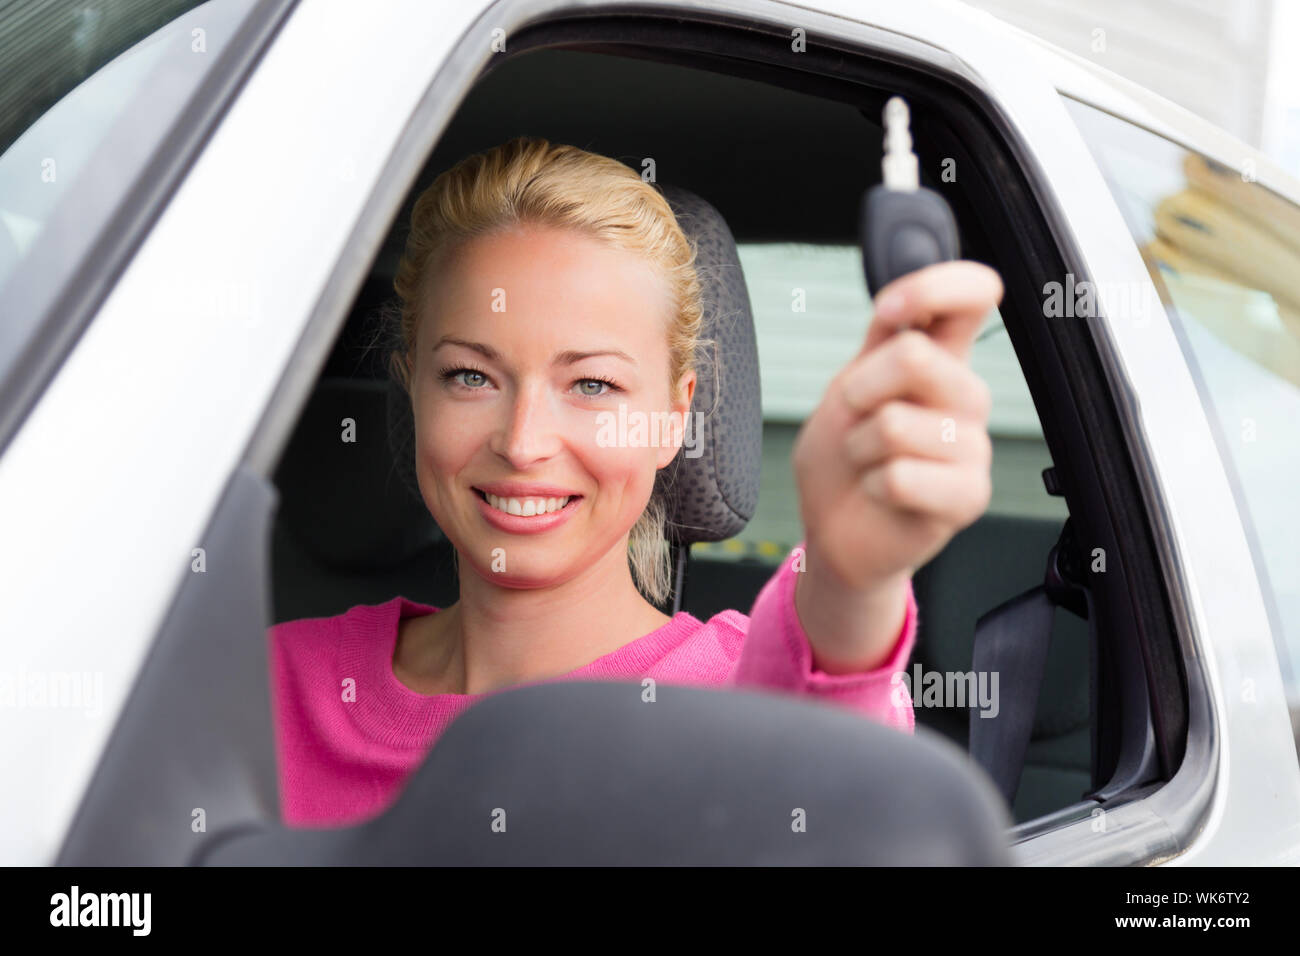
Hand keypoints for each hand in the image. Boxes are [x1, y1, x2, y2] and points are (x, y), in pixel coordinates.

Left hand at [793, 261, 1000, 629]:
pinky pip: (901, 476)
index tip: (888, 310)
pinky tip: (880, 493)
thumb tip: (900, 297)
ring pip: (897, 423)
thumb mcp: (850, 385)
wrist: (835, 531)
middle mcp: (965, 399)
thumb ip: (880, 340)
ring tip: (868, 462)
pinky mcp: (968, 497)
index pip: (974, 294)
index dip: (933, 287)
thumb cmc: (843, 460)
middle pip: (917, 356)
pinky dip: (871, 485)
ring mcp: (973, 449)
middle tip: (856, 418)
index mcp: (942, 360)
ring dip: (859, 447)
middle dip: (861, 389)